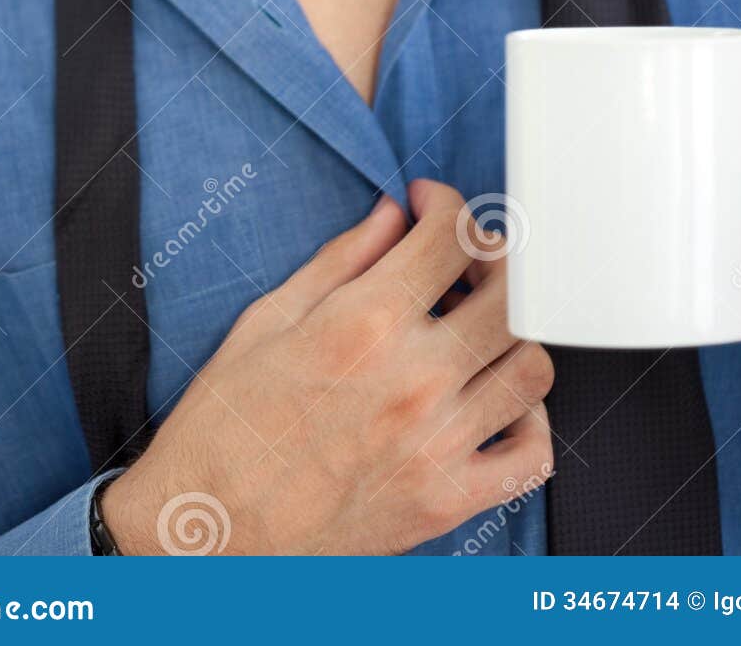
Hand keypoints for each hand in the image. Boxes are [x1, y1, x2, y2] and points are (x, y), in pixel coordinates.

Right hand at [101, 177, 553, 553]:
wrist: (208, 535)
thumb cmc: (225, 431)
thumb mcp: (267, 320)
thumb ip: (341, 260)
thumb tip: (390, 219)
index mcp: (366, 324)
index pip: (450, 236)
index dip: (445, 205)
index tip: (430, 207)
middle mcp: (415, 380)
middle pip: (508, 294)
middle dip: (489, 257)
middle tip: (461, 259)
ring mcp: (439, 445)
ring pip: (532, 367)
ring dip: (513, 335)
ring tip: (479, 328)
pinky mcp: (447, 502)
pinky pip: (531, 458)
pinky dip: (531, 424)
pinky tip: (497, 404)